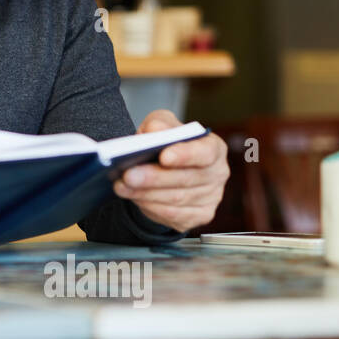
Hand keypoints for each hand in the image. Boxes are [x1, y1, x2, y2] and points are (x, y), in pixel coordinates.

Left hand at [113, 109, 228, 232]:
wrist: (166, 168)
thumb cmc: (166, 143)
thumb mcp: (161, 125)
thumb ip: (159, 124)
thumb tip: (154, 131)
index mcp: (213, 148)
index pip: (205, 152)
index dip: (185, 155)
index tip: (163, 156)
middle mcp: (217, 174)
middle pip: (186, 179)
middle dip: (154, 178)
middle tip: (128, 175)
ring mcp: (211, 197)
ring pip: (176, 199)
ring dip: (145, 193)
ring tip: (122, 186)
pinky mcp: (199, 215)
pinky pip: (173, 214)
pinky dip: (150, 206)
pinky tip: (133, 197)